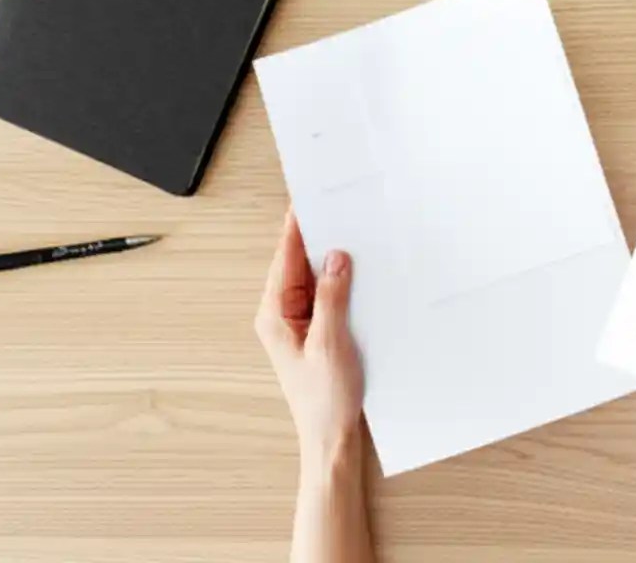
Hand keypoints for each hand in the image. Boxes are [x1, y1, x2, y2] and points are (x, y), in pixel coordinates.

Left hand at [255, 211, 364, 475]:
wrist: (331, 438)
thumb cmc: (324, 401)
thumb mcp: (330, 343)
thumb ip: (332, 297)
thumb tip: (335, 257)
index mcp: (275, 314)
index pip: (285, 258)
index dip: (297, 226)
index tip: (307, 198)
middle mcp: (283, 314)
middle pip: (300, 264)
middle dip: (320, 239)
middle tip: (342, 210)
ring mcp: (301, 322)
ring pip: (317, 279)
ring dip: (335, 263)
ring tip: (356, 238)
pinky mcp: (319, 331)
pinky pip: (329, 297)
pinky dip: (343, 284)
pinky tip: (360, 275)